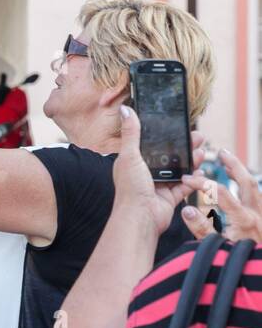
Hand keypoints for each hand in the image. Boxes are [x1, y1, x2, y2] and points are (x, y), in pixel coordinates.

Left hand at [112, 106, 203, 235]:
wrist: (140, 217)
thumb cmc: (131, 188)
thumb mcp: (130, 155)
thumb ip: (131, 133)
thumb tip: (125, 110)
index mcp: (134, 161)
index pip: (151, 144)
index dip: (165, 136)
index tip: (178, 127)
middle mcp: (146, 172)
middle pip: (168, 156)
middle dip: (184, 147)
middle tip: (198, 137)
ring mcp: (159, 185)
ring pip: (179, 169)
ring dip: (191, 161)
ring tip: (201, 152)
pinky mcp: (170, 197)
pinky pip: (185, 186)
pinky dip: (194, 180)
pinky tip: (202, 172)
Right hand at [182, 149, 261, 241]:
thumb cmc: (240, 265)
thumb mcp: (217, 250)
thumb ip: (201, 229)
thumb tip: (187, 209)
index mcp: (243, 219)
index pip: (219, 191)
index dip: (201, 182)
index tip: (187, 179)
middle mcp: (257, 215)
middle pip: (247, 182)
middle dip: (233, 165)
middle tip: (221, 152)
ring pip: (256, 189)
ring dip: (243, 175)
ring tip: (231, 164)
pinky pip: (260, 201)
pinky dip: (250, 190)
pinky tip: (243, 189)